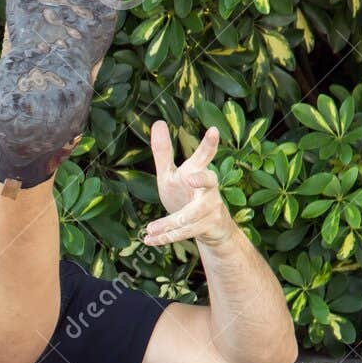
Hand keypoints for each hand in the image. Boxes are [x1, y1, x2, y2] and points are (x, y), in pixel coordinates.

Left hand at [144, 120, 237, 248]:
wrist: (207, 228)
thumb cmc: (186, 195)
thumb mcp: (171, 174)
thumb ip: (164, 153)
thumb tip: (158, 122)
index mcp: (198, 172)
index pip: (204, 156)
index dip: (209, 144)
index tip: (213, 130)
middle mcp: (209, 189)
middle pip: (210, 181)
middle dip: (201, 179)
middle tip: (191, 178)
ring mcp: (211, 209)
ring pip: (191, 215)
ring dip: (169, 223)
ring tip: (150, 228)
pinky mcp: (208, 227)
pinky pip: (186, 233)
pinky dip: (166, 238)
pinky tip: (148, 240)